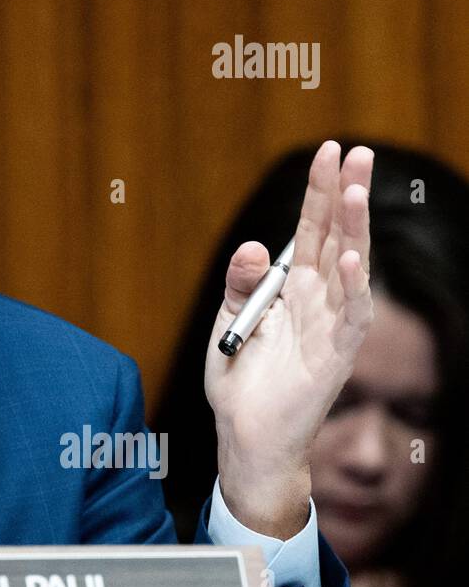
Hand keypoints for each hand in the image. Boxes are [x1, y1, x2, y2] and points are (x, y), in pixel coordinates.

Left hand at [203, 141, 372, 537]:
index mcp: (294, 288)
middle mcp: (318, 301)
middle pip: (337, 237)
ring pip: (350, 269)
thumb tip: (253, 246)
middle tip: (358, 150)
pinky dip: (349, 288)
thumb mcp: (229, 320)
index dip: (322, 191)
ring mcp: (330, 327)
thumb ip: (240, 282)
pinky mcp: (334, 358)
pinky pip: (348, 318)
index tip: (331, 150)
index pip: (312, 229)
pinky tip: (346, 258)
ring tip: (356, 190)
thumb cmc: (240, 380)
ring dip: (353, 230)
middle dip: (347, 194)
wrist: (245, 436)